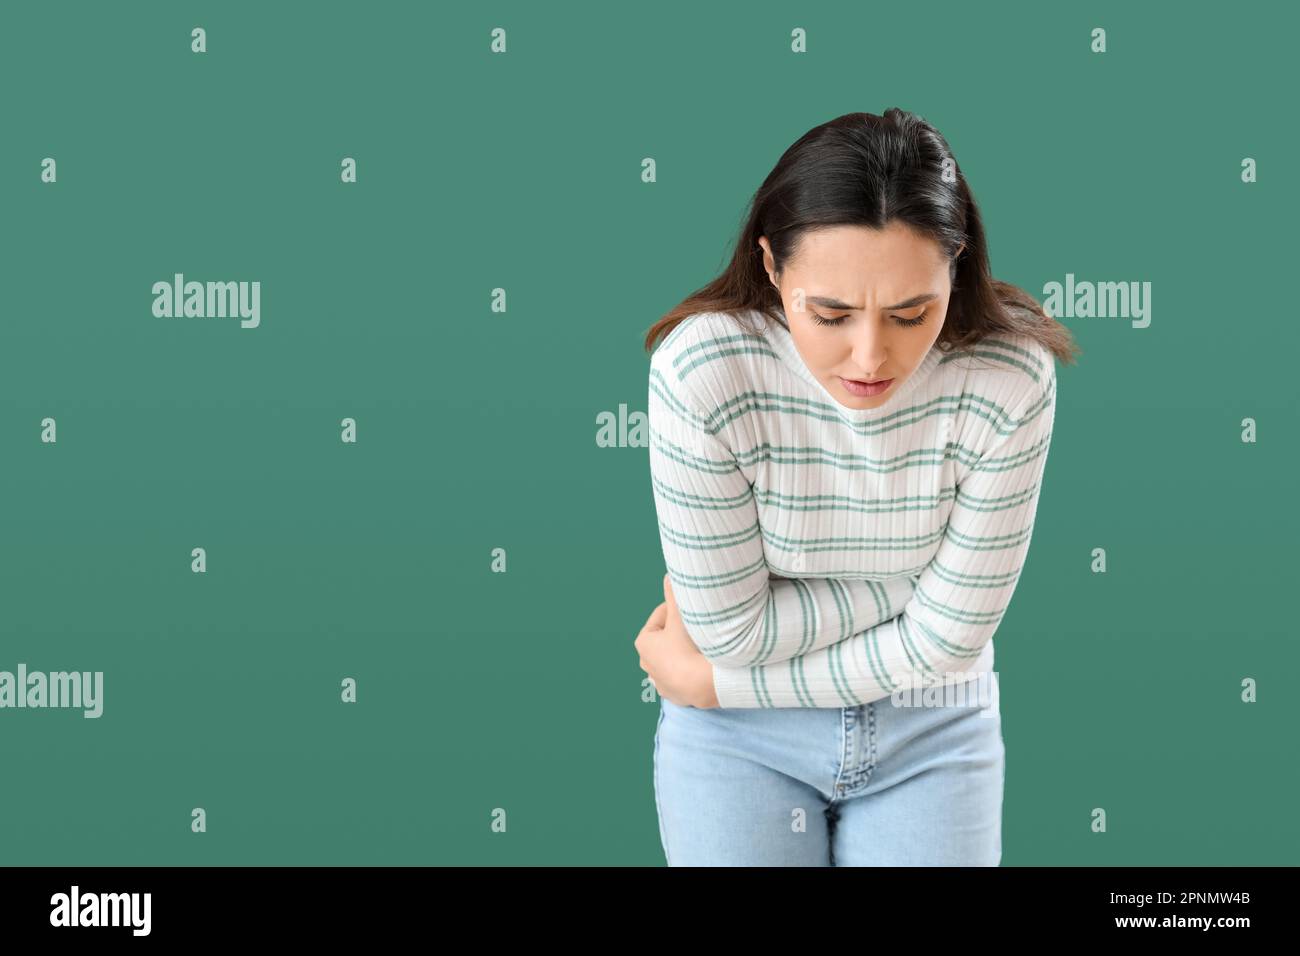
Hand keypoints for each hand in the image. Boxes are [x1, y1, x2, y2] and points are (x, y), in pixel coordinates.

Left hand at [634, 573, 720, 708]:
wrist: (699, 684)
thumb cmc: (685, 647)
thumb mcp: (679, 617)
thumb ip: (673, 595)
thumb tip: (669, 576)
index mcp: (643, 642)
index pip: (661, 616)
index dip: (677, 610)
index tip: (691, 610)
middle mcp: (646, 662)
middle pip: (667, 637)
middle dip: (680, 630)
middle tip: (697, 626)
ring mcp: (659, 680)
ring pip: (674, 656)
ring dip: (684, 649)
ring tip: (701, 645)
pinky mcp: (672, 693)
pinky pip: (681, 674)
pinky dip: (688, 668)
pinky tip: (699, 663)